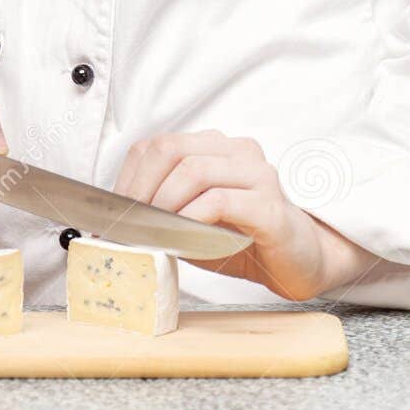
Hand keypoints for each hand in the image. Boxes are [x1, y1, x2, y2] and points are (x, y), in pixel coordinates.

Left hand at [113, 129, 357, 301]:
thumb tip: (115, 227)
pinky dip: (190, 220)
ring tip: (148, 235)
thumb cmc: (244, 242)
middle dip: (138, 192)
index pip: (157, 146)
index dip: (127, 180)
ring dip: (161, 205)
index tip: (109, 217)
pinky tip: (180, 239)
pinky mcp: (269, 206)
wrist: (299, 263)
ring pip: (193, 170)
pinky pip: (219, 201)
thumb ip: (162, 215)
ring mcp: (256, 174)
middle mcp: (237, 151)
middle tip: (124, 228)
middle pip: (170, 150)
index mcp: (216, 148)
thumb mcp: (193, 225)